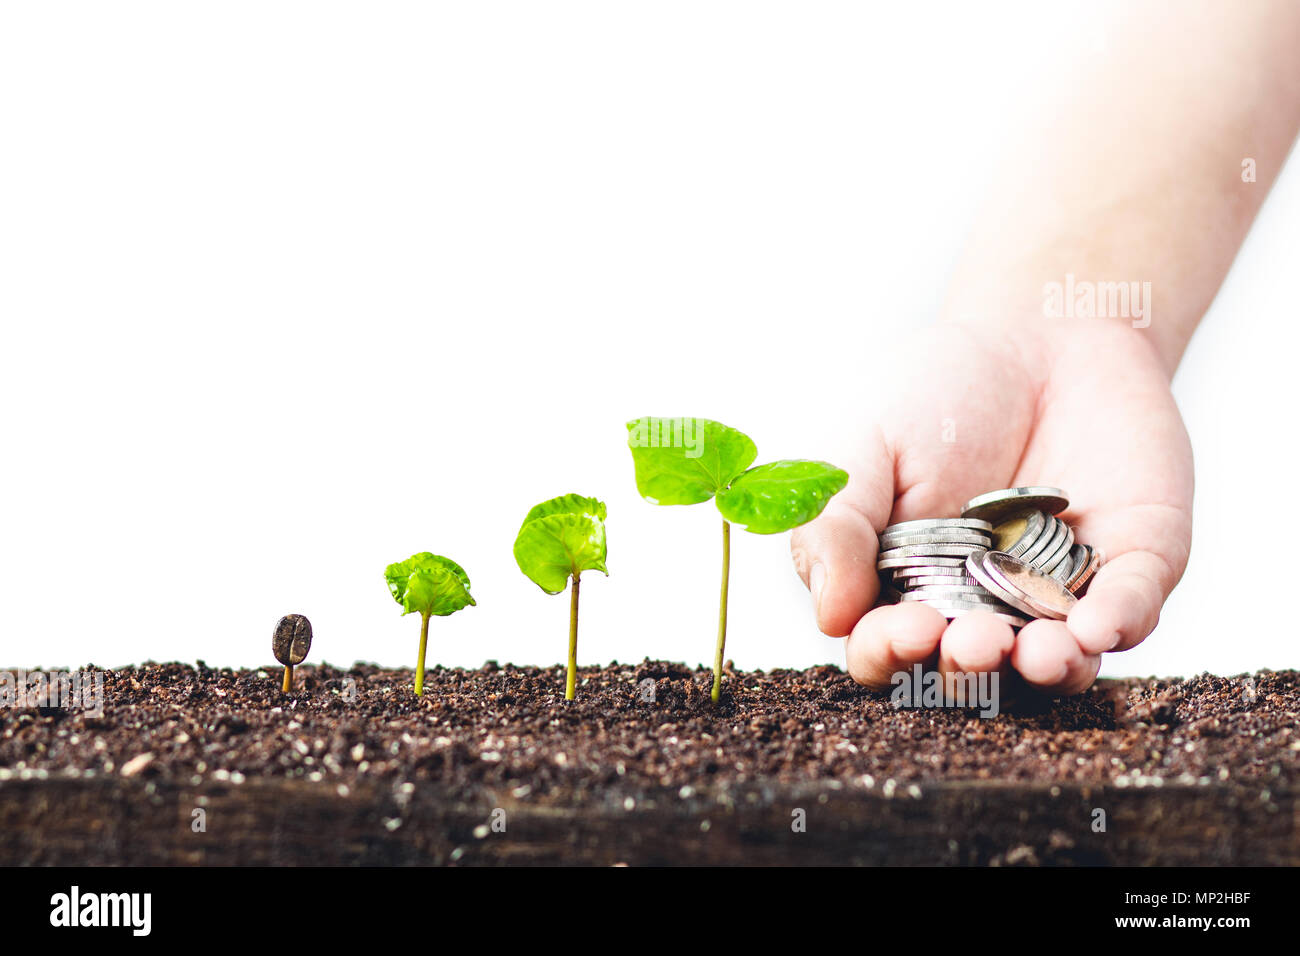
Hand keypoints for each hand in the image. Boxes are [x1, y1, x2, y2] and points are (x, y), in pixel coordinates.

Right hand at [791, 317, 1192, 695]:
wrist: (1038, 327)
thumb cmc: (935, 390)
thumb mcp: (864, 444)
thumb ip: (835, 525)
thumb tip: (829, 617)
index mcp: (904, 588)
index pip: (889, 651)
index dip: (892, 655)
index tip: (907, 629)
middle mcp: (982, 606)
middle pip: (973, 673)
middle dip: (972, 670)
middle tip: (975, 640)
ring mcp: (1060, 594)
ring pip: (1058, 663)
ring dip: (1048, 671)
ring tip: (1039, 654)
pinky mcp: (1131, 564)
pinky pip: (1131, 609)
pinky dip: (1118, 622)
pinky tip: (1097, 625)